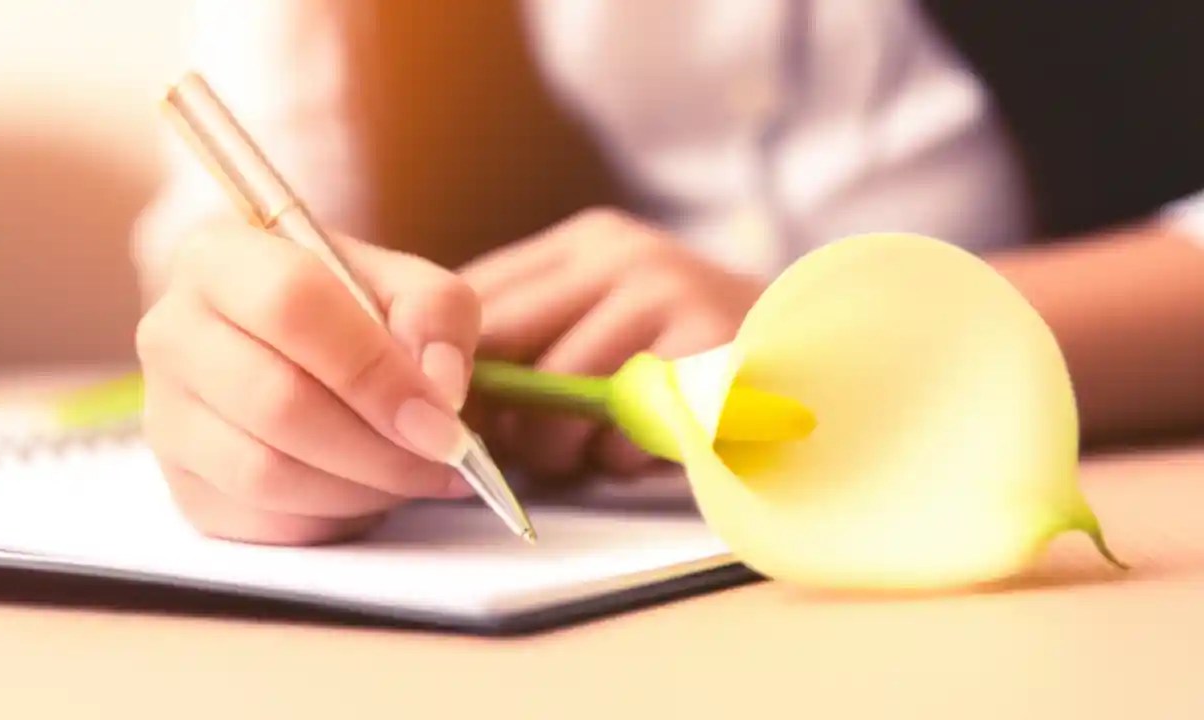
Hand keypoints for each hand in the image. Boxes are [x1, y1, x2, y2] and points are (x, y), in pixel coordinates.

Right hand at [136, 217, 480, 544]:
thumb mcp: (409, 288)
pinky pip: (262, 521)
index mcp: (221, 258)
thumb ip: (437, 315)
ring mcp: (166, 417)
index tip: (438, 416)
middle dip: (380, 446)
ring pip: (268, 474)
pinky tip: (370, 493)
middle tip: (444, 459)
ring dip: (362, 488)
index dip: (373, 369)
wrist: (306, 359)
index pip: (291, 304)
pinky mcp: (182, 488)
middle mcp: (173, 333)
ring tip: (415, 475)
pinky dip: (332, 518)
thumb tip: (437, 388)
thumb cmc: (356, 314)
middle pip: (279, 402)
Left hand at [461, 207, 766, 483]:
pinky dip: (623, 456)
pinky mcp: (706, 348)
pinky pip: (621, 429)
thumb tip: (436, 387)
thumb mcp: (611, 321)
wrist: (822, 358)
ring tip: (601, 448)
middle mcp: (623, 255)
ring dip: (566, 448)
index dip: (451, 369)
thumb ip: (536, 336)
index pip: (474, 298)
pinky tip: (649, 445)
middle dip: (501, 415)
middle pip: (501, 345)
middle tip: (521, 449)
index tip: (454, 417)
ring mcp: (669, 295)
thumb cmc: (693, 358)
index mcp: (588, 243)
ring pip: (556, 399)